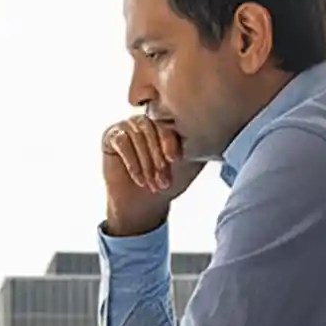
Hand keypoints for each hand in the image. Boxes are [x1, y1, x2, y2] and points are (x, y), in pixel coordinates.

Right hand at [102, 115, 204, 235]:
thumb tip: (213, 129)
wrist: (144, 203)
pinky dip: (132, 162)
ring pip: (137, 137)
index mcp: (165, 124)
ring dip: (146, 163)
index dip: (170, 142)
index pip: (168, 124)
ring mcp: (127, 126)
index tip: (175, 160)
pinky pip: (122, 142)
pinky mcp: (111, 136)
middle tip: (162, 179)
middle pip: (151, 129)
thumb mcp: (188, 163)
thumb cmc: (167, 183)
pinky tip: (138, 178)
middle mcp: (146, 121)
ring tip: (151, 183)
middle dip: (157, 157)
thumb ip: (198, 144)